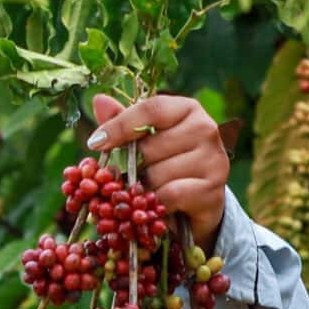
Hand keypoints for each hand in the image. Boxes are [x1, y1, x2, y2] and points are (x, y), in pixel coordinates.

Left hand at [86, 93, 231, 250]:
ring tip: (149, 192)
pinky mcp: (213, 189)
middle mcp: (205, 128)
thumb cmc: (168, 165)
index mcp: (187, 109)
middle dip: (133, 166)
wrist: (199, 204)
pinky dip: (156, 204)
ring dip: (144, 188)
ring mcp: (213, 159)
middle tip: (134, 177)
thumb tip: (99, 101)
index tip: (95, 143)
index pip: (151, 109)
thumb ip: (124, 123)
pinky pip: (170, 195)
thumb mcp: (146, 142)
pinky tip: (156, 207)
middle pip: (149, 146)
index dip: (120, 125)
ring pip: (158, 174)